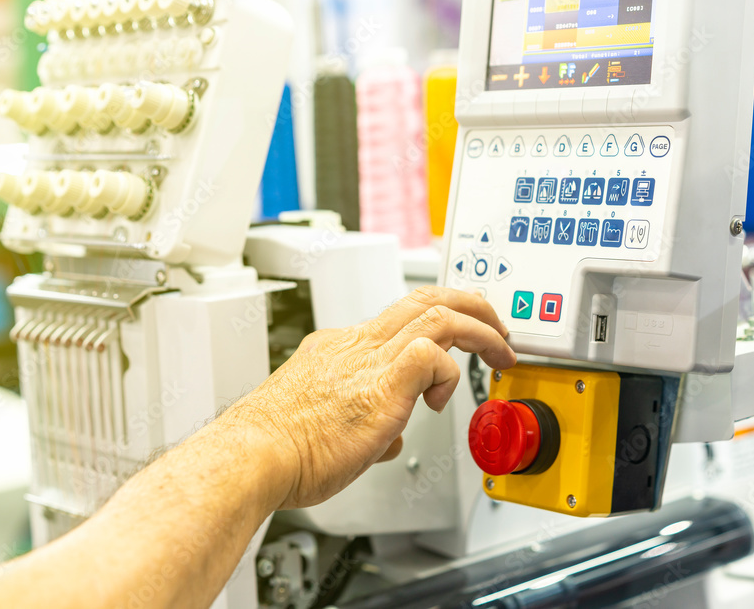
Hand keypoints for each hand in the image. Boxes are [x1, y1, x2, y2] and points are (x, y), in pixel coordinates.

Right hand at [224, 286, 515, 509]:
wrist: (253, 454)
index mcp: (340, 349)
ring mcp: (370, 360)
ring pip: (437, 315)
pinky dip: (447, 373)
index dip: (433, 326)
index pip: (397, 320)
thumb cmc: (278, 448)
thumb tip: (387, 435)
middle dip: (470, 305)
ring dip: (479, 328)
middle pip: (425, 299)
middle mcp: (356, 345)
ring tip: (500, 350)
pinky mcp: (383, 384)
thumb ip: (364, 423)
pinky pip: (430, 355)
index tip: (452, 340)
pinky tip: (439, 401)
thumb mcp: (324, 425)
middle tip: (495, 324)